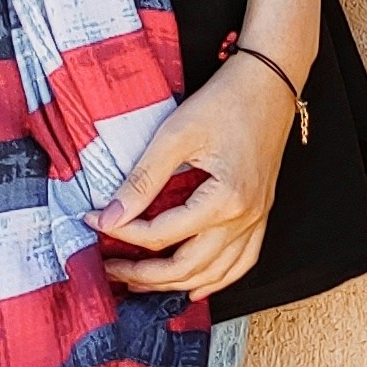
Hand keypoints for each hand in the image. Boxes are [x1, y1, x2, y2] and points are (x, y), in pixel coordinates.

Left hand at [86, 51, 300, 298]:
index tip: (95, 220)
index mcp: (226, 199)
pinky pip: (244, 262)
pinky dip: (218, 279)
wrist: (270, 81)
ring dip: (176, 284)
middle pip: (188, 266)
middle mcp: (246, 217)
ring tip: (141, 284)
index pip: (163, 234)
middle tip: (111, 269)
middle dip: (145, 275)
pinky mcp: (262, 213)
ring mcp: (257, 218)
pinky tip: (196, 284)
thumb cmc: (226, 100)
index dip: (124, 233)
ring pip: (216, 273)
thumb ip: (142, 179)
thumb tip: (111, 215)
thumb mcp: (176, 134)